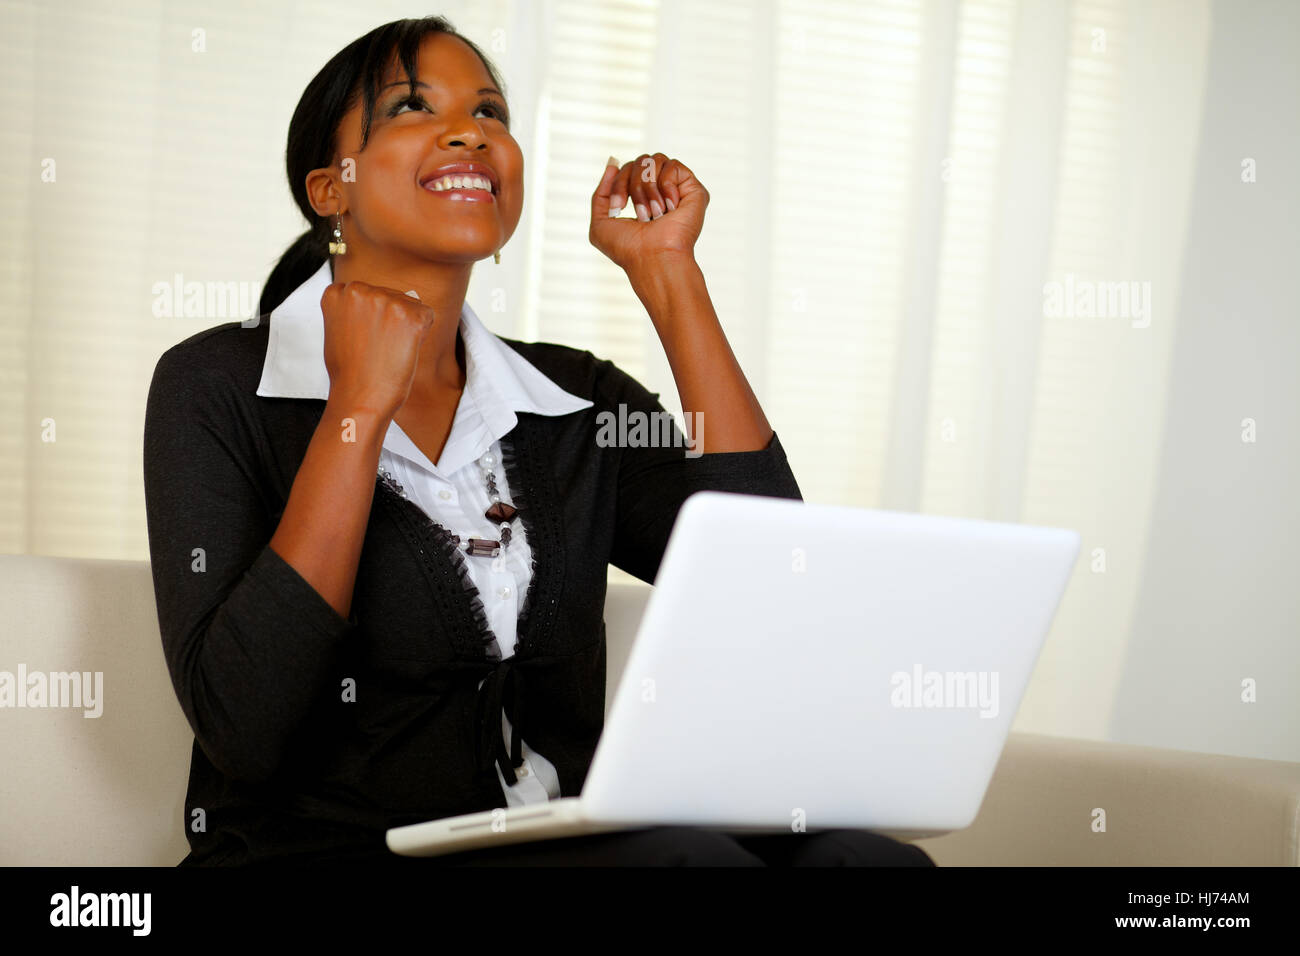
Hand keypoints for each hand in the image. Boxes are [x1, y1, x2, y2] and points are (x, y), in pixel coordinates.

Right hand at [320, 280, 435, 418]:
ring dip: (406, 326)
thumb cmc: (350, 371)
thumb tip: (386, 300)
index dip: (371, 317)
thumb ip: (355, 309)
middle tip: (376, 347)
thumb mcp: (339, 330)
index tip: (363, 337)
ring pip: (410, 305)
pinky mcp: (410, 315)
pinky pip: (427, 316)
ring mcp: (385, 300)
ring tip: (388, 349)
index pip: (367, 292)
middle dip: (390, 319)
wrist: (359, 397)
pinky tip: (403, 350)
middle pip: (390, 295)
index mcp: (338, 292)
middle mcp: (359, 290)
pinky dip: (421, 333)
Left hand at [589, 153, 708, 273]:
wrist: (651, 258)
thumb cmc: (627, 249)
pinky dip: (666, 185)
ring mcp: (678, 190)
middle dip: (633, 185)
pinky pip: (673, 165)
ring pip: (656, 159)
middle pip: (641, 160)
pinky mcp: (694, 190)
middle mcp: (661, 191)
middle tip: (640, 214)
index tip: (618, 209)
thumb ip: (601, 193)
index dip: (618, 183)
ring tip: (655, 213)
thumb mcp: (601, 223)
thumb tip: (613, 162)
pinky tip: (670, 207)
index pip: (628, 169)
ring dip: (648, 188)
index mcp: (643, 198)